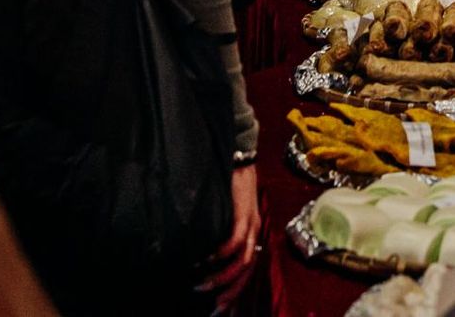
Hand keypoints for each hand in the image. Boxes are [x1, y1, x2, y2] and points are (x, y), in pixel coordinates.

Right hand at [198, 164, 260, 311]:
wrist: (239, 153)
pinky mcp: (243, 211)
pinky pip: (235, 239)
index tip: (220, 308)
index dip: (235, 290)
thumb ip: (219, 231)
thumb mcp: (225, 212)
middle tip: (212, 307)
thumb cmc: (227, 183)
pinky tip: (206, 260)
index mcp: (251, 232)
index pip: (248, 269)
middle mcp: (255, 230)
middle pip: (248, 270)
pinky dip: (221, 253)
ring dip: (222, 276)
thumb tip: (199, 255)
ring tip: (201, 285)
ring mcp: (250, 221)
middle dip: (230, 291)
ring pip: (242, 259)